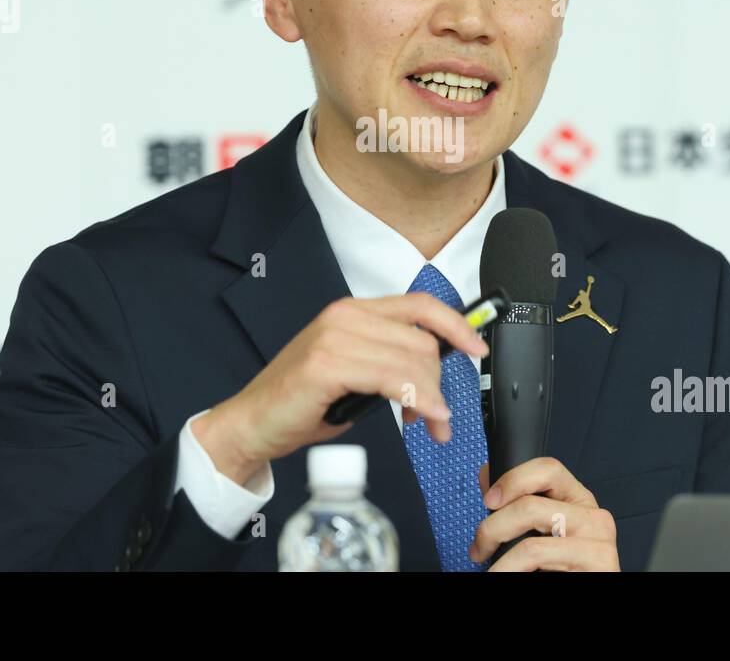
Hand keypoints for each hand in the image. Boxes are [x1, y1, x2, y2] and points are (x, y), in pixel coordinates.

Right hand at [192, 294, 487, 483]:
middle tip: (439, 416)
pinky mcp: (326, 364)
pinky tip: (424, 417)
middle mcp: (344, 315)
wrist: (253, 422)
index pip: (419, 305)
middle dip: (440, 383)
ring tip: (431, 424)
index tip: (476, 348)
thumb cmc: (302, 402)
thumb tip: (433, 374)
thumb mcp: (354, 372)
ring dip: (432, 398)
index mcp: (352, 311)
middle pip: (421, 341)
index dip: (456, 325)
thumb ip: (390, 362)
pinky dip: (417, 400)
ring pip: (412, 361)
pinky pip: (391, 379)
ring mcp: (334, 337)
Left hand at [468, 457, 620, 571]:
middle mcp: (593, 516)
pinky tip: (507, 576)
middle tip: (479, 549)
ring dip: (500, 562)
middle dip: (492, 529)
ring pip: (531, 544)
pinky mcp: (600, 565)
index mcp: (578, 500)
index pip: (548, 469)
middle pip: (530, 506)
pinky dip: (511, 571)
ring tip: (492, 571)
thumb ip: (513, 503)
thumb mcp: (538, 531)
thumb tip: (486, 474)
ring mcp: (599, 542)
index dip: (513, 479)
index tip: (489, 500)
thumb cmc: (562, 567)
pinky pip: (539, 563)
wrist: (587, 594)